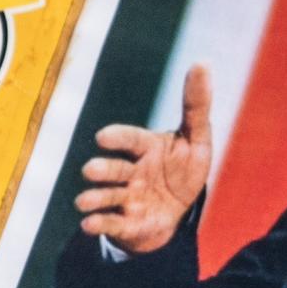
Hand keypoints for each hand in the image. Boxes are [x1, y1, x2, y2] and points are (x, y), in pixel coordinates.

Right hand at [77, 63, 214, 253]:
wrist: (177, 212)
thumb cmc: (183, 169)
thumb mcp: (197, 139)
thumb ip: (196, 105)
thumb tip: (202, 63)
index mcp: (146, 148)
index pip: (132, 140)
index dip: (118, 138)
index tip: (103, 137)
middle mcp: (131, 171)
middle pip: (114, 170)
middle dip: (103, 171)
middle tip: (91, 171)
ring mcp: (125, 197)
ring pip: (107, 196)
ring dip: (95, 198)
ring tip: (84, 202)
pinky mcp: (124, 222)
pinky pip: (110, 223)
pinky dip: (99, 223)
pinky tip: (88, 224)